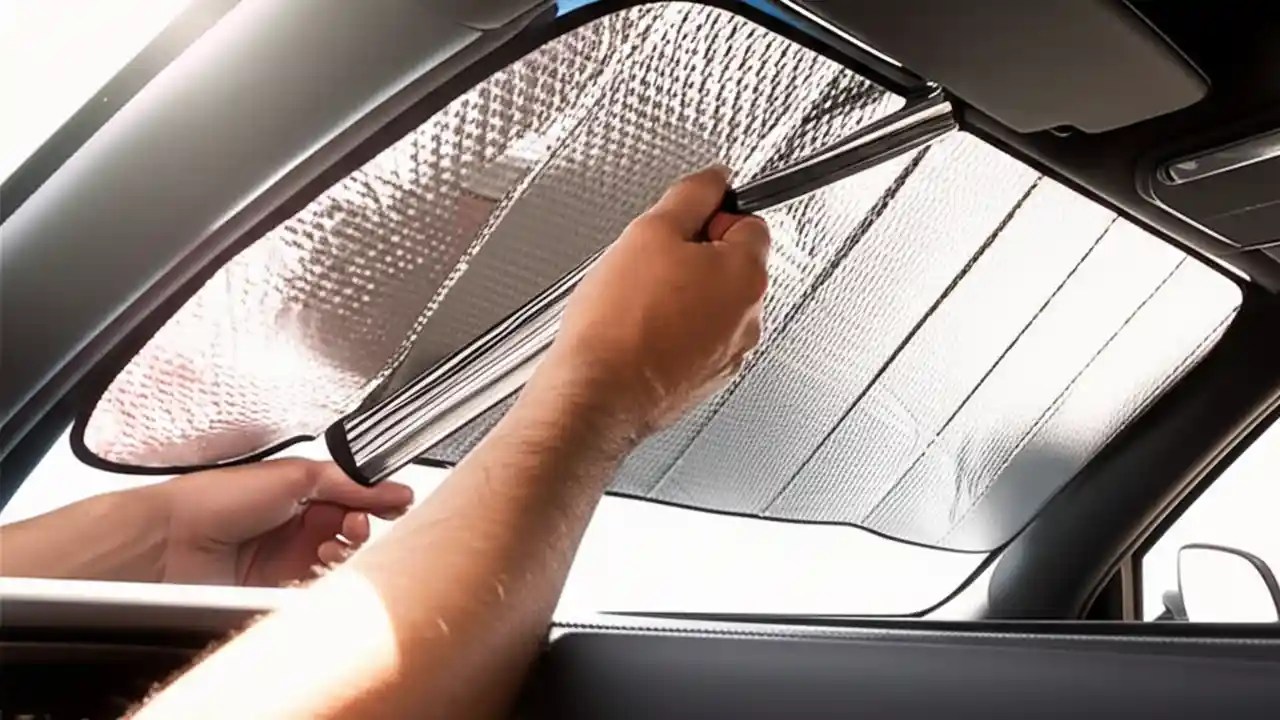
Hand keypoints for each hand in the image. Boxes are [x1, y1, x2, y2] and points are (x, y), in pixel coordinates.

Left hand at [156, 459, 412, 585]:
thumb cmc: (219, 499)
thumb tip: (390, 488)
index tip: (393, 505)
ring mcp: (289, 562)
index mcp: (302, 494)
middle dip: (363, 529)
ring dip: (345, 556)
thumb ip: (346, 481)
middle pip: (353, 534)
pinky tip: (318, 570)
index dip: (374, 503)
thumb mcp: (294, 474)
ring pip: (340, 565)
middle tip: (357, 526)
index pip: (354, 499)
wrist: (172, 544)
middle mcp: (298, 528)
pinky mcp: (279, 594)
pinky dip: (328, 583)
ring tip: (330, 547)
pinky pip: (318, 592)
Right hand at [541, 166, 769, 438]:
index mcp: (745, 275)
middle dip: (695, 257)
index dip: (711, 215)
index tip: (682, 221)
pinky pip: (696, 340)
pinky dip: (674, 332)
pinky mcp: (705, 380)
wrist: (598, 394)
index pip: (750, 221)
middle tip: (651, 263)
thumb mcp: (649, 232)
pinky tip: (640, 332)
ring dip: (683, 296)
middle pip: (732, 265)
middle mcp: (749, 318)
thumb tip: (711, 180)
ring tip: (640, 302)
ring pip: (712, 305)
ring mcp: (729, 354)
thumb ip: (690, 196)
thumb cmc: (620, 323)